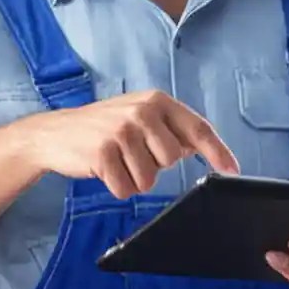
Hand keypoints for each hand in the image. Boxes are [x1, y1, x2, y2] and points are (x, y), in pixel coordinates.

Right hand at [21, 90, 239, 198]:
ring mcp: (121, 131)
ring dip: (134, 178)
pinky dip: (116, 187)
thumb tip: (201, 146)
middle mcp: (141, 111)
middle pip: (172, 159)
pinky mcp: (103, 153)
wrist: (55, 132)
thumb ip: (170, 128)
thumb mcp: (139, 117)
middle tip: (132, 153)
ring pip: (149, 178)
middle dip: (154, 165)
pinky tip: (104, 169)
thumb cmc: (103, 127)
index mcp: (156, 101)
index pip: (197, 128)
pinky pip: (126, 188)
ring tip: (116, 160)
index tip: (233, 169)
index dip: (218, 151)